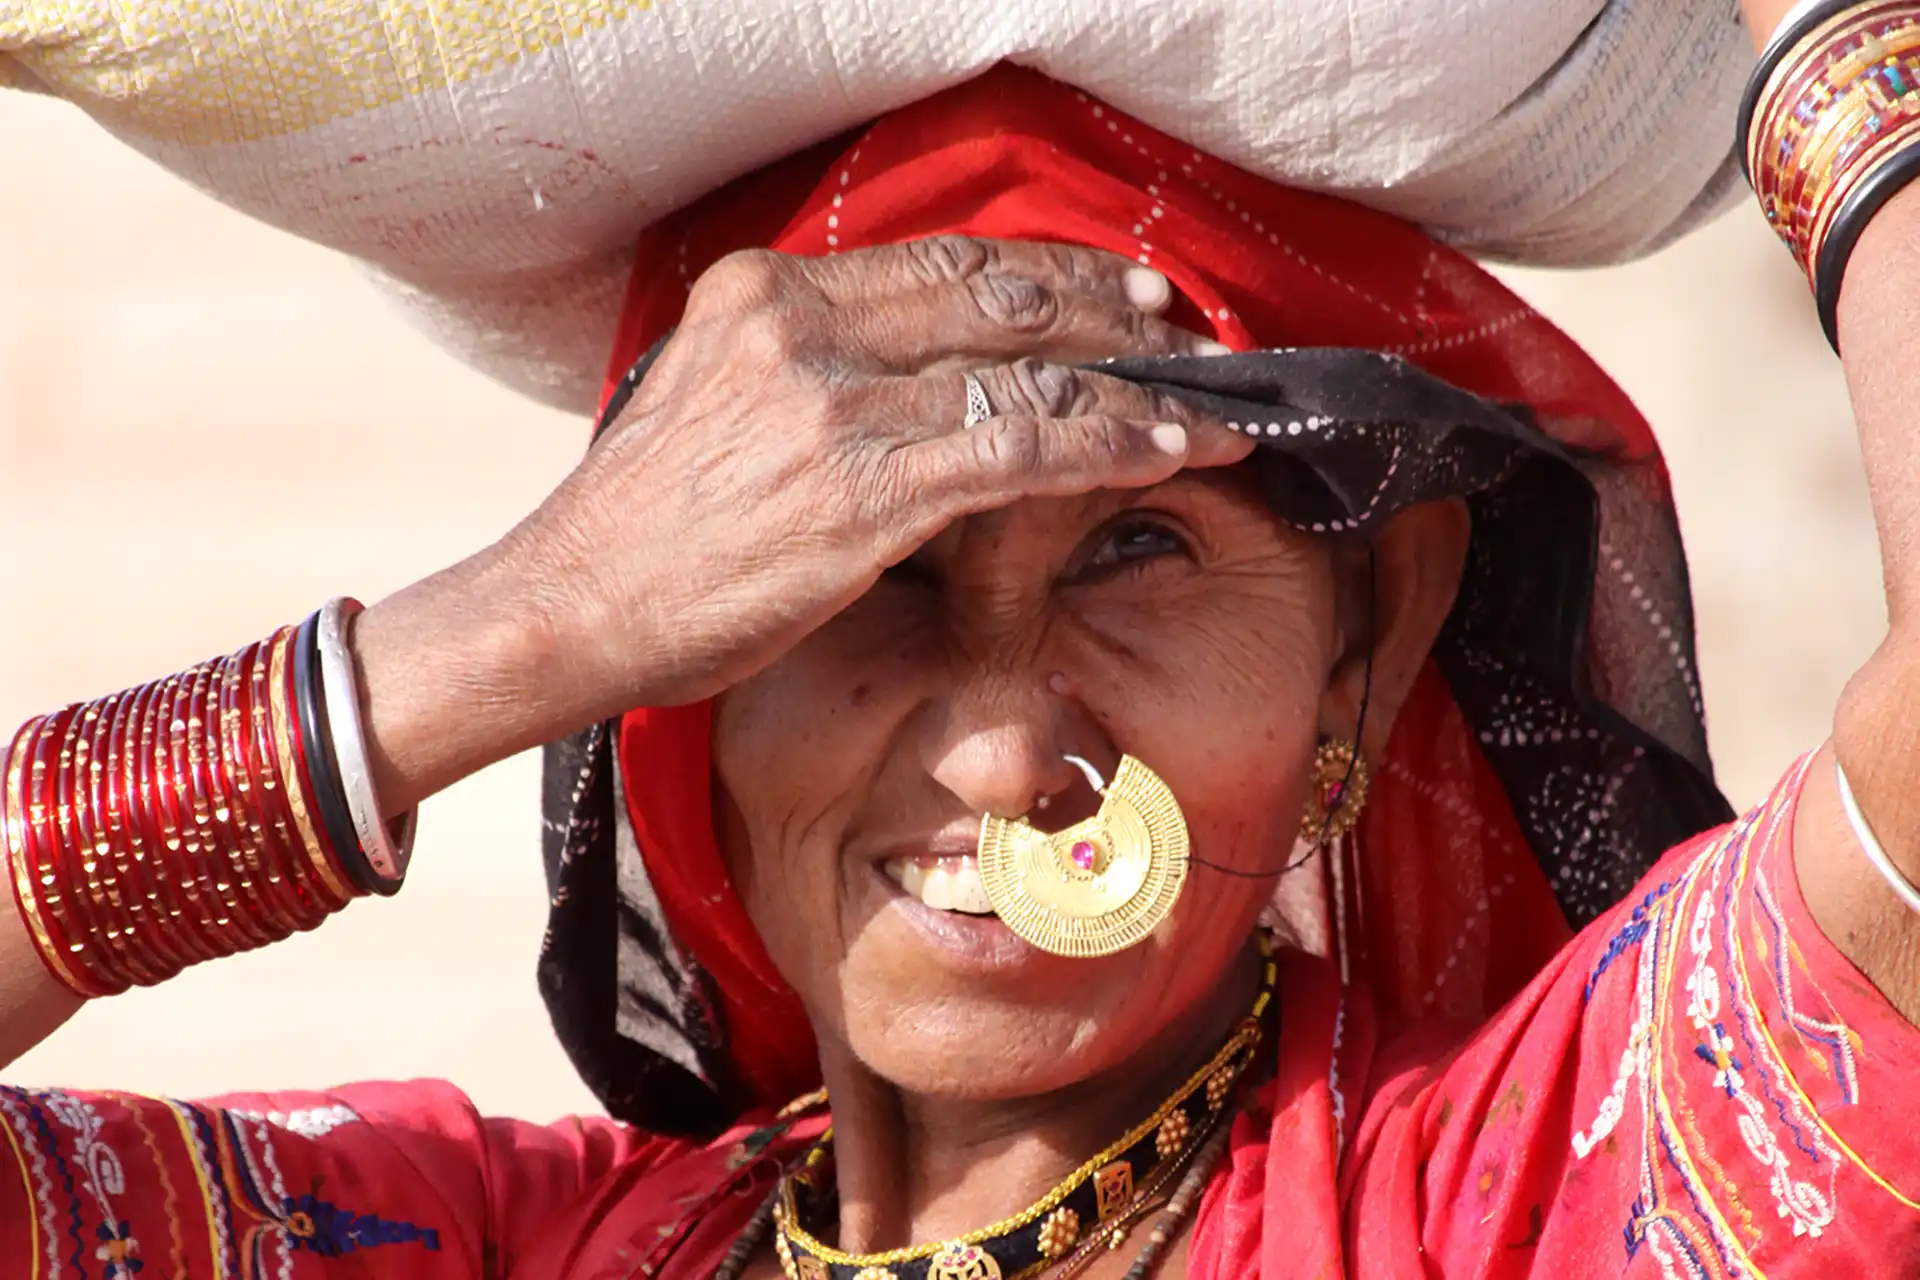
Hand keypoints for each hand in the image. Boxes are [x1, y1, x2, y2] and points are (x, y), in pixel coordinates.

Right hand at [503, 236, 1251, 715]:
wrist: (570, 606)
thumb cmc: (644, 528)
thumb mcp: (711, 402)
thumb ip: (807, 366)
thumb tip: (919, 373)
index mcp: (765, 294)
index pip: (942, 264)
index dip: (1045, 273)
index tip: (1113, 289)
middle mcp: (801, 327)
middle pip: (996, 297)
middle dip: (1107, 311)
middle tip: (1177, 330)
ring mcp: (833, 404)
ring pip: (1024, 375)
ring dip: (1132, 389)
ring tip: (1203, 408)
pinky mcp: (861, 491)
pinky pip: (1020, 454)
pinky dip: (1108, 448)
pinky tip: (1164, 456)